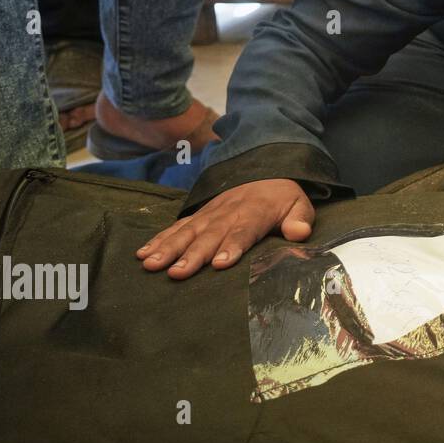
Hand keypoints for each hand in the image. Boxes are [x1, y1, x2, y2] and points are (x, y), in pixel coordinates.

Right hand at [136, 178, 314, 279]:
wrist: (266, 170)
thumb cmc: (283, 197)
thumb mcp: (300, 204)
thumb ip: (300, 218)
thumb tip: (299, 232)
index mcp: (255, 213)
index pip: (243, 231)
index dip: (232, 246)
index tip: (219, 263)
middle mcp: (228, 213)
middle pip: (209, 236)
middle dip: (192, 254)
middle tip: (177, 273)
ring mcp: (210, 214)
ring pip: (187, 231)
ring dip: (169, 248)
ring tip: (151, 264)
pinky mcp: (199, 215)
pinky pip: (177, 226)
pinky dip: (159, 239)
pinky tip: (143, 253)